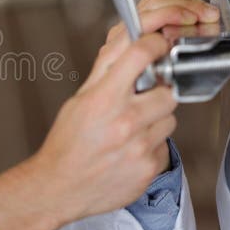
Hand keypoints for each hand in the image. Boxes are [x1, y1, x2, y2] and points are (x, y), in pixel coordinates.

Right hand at [0, 0, 217, 229]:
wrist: (60, 187)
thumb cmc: (66, 144)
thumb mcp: (79, 100)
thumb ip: (105, 71)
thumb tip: (124, 43)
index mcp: (104, 98)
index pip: (140, 54)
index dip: (154, 43)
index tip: (157, 44)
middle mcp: (125, 121)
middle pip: (167, 91)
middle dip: (157, 94)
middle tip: (140, 101)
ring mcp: (140, 146)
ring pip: (170, 119)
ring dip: (156, 120)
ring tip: (131, 129)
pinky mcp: (150, 167)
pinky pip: (165, 145)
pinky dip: (152, 145)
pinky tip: (130, 149)